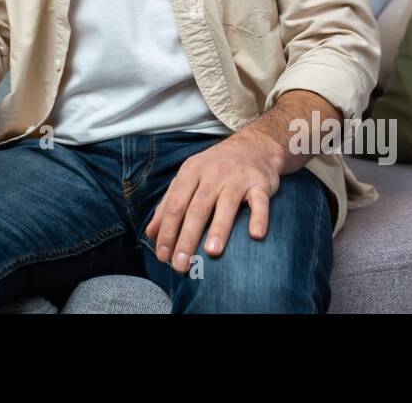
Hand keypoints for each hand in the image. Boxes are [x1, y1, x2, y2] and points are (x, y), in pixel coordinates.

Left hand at [143, 130, 286, 273]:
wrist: (253, 146)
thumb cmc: (215, 168)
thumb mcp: (188, 178)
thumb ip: (168, 204)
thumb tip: (150, 233)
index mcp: (191, 172)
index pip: (175, 205)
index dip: (167, 231)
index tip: (162, 256)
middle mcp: (213, 174)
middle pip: (197, 208)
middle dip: (187, 238)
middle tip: (181, 264)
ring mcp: (237, 178)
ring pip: (227, 204)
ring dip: (219, 229)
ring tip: (211, 252)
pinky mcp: (260, 184)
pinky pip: (260, 202)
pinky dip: (259, 218)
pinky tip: (255, 235)